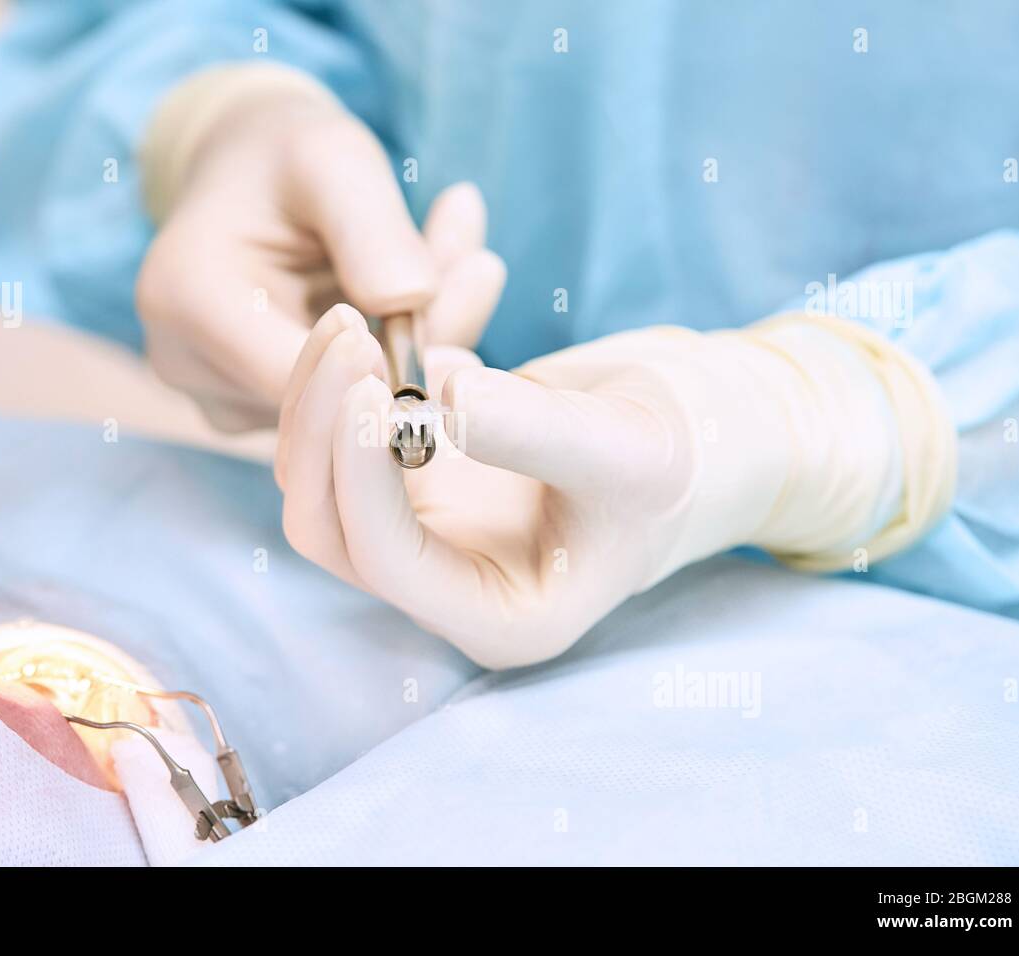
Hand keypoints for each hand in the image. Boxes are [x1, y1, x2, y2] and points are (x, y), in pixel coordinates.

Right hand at [136, 73, 504, 430]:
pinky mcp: (262, 414)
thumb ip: (371, 228)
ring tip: (470, 265)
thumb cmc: (286, 153)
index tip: (464, 307)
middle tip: (485, 269)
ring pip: (348, 412)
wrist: (248, 174)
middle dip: (420, 347)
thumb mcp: (332, 159)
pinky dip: (403, 361)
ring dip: (421, 351)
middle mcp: (189, 369)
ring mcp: (223, 402)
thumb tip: (415, 301)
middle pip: (331, 401)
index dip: (391, 364)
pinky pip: (348, 409)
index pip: (303, 376)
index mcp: (187, 302)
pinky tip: (438, 297)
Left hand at [274, 318, 720, 668]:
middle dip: (321, 429)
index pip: (387, 559)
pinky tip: (383, 301)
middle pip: (328, 520)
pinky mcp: (412, 467)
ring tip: (353, 309)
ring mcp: (419, 523)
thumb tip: (446, 400)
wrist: (697, 430)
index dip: (360, 476)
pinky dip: (362, 358)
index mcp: (492, 612)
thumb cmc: (683, 460)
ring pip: (322, 466)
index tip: (367, 386)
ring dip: (322, 389)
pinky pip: (353, 416)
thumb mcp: (627, 449)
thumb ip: (540, 435)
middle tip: (347, 334)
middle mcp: (440, 580)